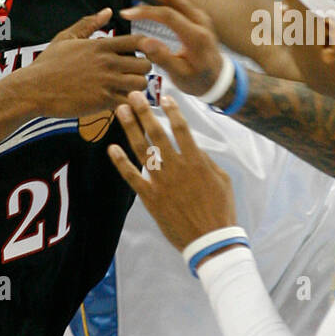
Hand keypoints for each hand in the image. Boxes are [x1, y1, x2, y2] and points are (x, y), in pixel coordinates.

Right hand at [14, 8, 150, 117]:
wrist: (33, 89)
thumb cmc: (49, 64)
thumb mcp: (66, 37)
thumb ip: (89, 24)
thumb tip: (107, 11)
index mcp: (101, 46)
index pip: (139, 41)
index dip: (147, 47)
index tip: (142, 54)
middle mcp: (107, 62)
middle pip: (146, 64)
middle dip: (143, 70)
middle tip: (134, 74)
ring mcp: (106, 82)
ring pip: (141, 84)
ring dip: (138, 87)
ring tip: (127, 89)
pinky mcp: (103, 101)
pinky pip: (129, 102)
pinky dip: (129, 103)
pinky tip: (119, 101)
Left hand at [107, 91, 237, 252]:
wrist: (210, 240)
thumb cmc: (221, 209)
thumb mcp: (223, 179)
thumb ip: (206, 161)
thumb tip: (193, 147)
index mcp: (196, 162)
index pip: (181, 129)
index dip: (172, 111)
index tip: (164, 97)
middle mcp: (176, 168)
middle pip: (157, 134)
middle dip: (144, 112)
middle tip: (133, 95)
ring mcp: (161, 183)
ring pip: (142, 150)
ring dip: (130, 128)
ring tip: (121, 111)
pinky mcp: (150, 198)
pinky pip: (132, 177)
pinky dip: (121, 162)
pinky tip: (111, 148)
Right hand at [120, 0, 229, 98]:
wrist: (219, 78)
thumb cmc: (199, 80)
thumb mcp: (181, 76)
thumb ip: (164, 58)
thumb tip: (145, 42)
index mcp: (196, 36)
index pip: (169, 16)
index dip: (146, 12)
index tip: (125, 14)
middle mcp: (199, 19)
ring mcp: (199, 13)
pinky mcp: (195, 12)